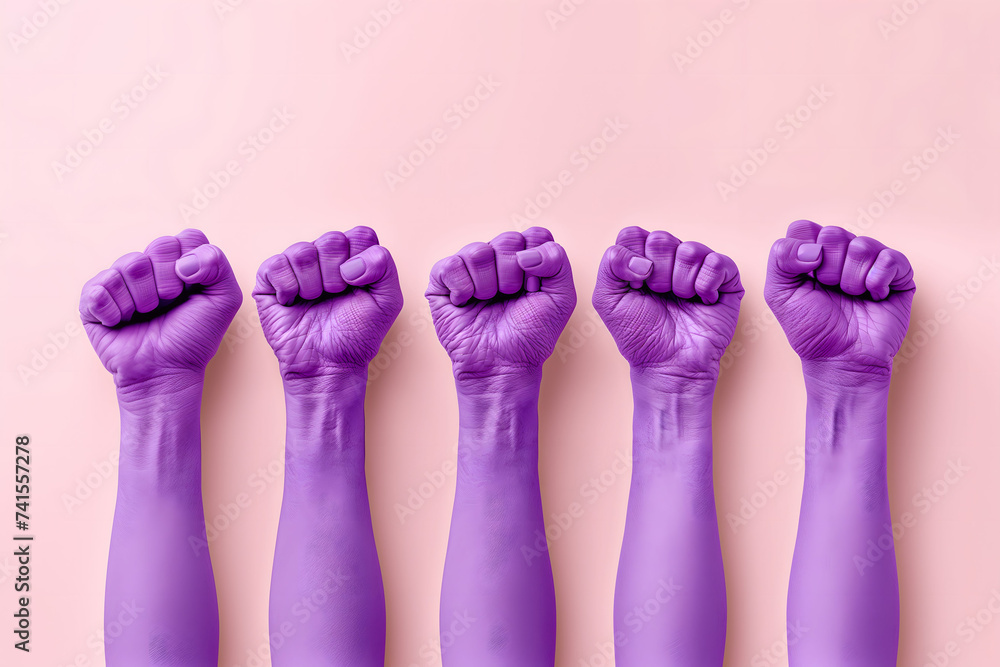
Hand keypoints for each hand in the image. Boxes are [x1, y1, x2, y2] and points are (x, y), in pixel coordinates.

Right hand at [79, 229, 242, 390]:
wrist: (165, 371)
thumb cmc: (194, 337)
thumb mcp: (224, 299)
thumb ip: (217, 264)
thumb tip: (184, 260)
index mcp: (181, 262)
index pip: (188, 238)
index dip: (192, 264)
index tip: (192, 289)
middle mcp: (150, 266)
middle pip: (159, 245)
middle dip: (169, 282)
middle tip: (168, 305)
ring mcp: (120, 280)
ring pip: (130, 264)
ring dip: (143, 299)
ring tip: (145, 315)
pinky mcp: (93, 299)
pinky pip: (99, 288)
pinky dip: (114, 311)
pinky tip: (121, 323)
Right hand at [253, 227, 402, 381]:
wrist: (328, 365)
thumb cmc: (357, 335)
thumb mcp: (387, 301)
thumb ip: (384, 266)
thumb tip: (351, 261)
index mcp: (353, 257)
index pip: (360, 235)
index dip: (361, 260)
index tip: (358, 285)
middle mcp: (324, 257)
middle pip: (332, 240)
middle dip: (336, 274)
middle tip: (335, 296)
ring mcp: (296, 267)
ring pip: (302, 251)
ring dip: (313, 284)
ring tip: (314, 301)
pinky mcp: (269, 279)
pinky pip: (276, 265)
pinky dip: (288, 288)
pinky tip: (292, 303)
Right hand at [426, 227, 575, 382]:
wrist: (502, 366)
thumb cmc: (530, 335)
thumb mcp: (561, 298)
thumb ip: (557, 261)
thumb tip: (525, 252)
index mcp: (525, 258)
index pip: (535, 235)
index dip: (538, 264)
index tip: (534, 290)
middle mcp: (497, 258)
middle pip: (508, 240)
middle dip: (513, 276)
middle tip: (509, 299)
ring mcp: (469, 267)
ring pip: (478, 251)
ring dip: (488, 284)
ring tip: (487, 302)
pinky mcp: (442, 280)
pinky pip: (452, 265)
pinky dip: (463, 288)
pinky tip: (465, 303)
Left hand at [592, 227, 742, 380]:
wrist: (669, 365)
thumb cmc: (640, 335)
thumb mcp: (608, 300)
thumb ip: (610, 265)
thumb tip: (640, 257)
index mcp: (642, 259)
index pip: (634, 234)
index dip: (632, 259)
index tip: (635, 285)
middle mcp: (671, 259)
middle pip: (661, 239)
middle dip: (656, 273)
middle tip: (659, 295)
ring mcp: (698, 267)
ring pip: (689, 250)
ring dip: (680, 282)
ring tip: (681, 301)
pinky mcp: (725, 279)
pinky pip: (717, 262)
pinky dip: (705, 284)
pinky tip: (702, 301)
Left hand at [764, 220, 914, 376]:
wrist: (841, 359)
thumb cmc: (811, 328)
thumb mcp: (779, 293)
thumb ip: (781, 258)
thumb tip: (813, 248)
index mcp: (813, 253)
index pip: (804, 228)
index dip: (802, 252)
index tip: (805, 277)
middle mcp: (842, 253)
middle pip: (833, 234)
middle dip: (827, 269)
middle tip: (830, 291)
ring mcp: (871, 261)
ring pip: (861, 246)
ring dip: (851, 279)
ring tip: (851, 297)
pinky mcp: (898, 274)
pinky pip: (890, 259)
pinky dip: (877, 281)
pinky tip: (873, 297)